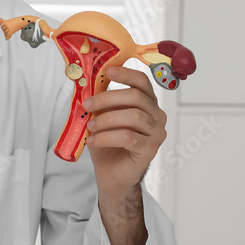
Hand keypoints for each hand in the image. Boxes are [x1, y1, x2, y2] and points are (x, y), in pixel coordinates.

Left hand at [83, 65, 166, 202]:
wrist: (111, 173)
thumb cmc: (107, 142)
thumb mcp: (101, 116)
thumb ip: (101, 100)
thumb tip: (88, 81)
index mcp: (146, 102)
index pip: (142, 81)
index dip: (125, 74)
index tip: (107, 71)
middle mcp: (156, 115)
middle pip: (136, 97)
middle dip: (107, 98)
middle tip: (88, 105)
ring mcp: (156, 132)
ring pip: (133, 116)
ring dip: (106, 120)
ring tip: (90, 127)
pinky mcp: (151, 149)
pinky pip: (128, 137)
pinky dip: (106, 137)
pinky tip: (93, 141)